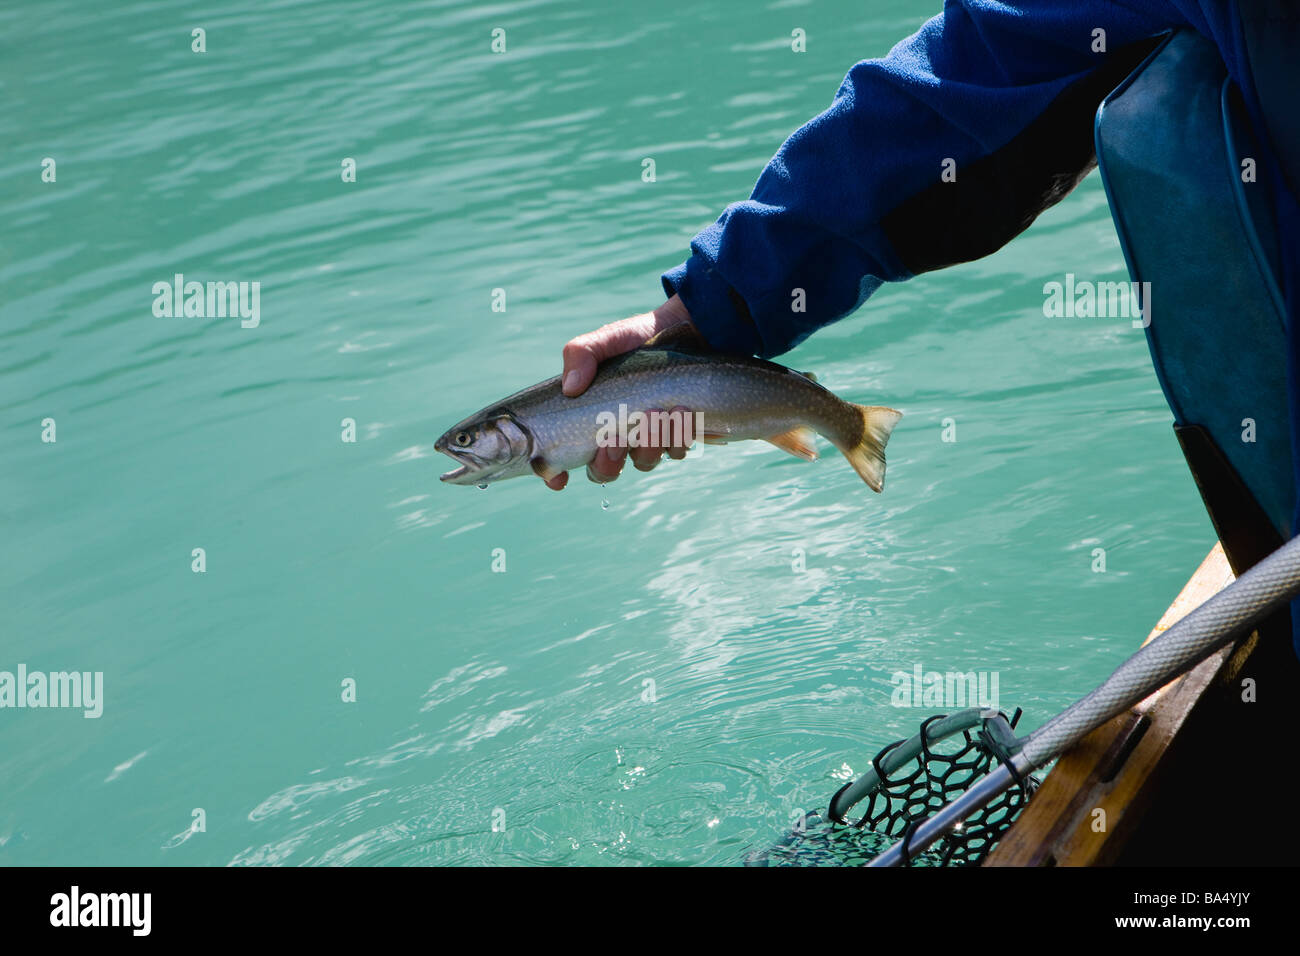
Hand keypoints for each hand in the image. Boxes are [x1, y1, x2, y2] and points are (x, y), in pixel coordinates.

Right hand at [544, 295, 696, 489]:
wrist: (690, 330)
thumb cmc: (638, 338)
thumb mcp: (605, 339)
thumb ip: (580, 354)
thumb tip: (570, 388)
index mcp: (589, 418)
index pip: (563, 457)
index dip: (555, 473)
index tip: (558, 477)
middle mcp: (616, 435)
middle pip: (604, 471)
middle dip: (608, 461)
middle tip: (615, 438)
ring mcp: (649, 439)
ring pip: (643, 462)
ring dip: (649, 443)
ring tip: (658, 412)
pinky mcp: (678, 435)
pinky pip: (676, 451)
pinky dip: (678, 435)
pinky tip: (683, 410)